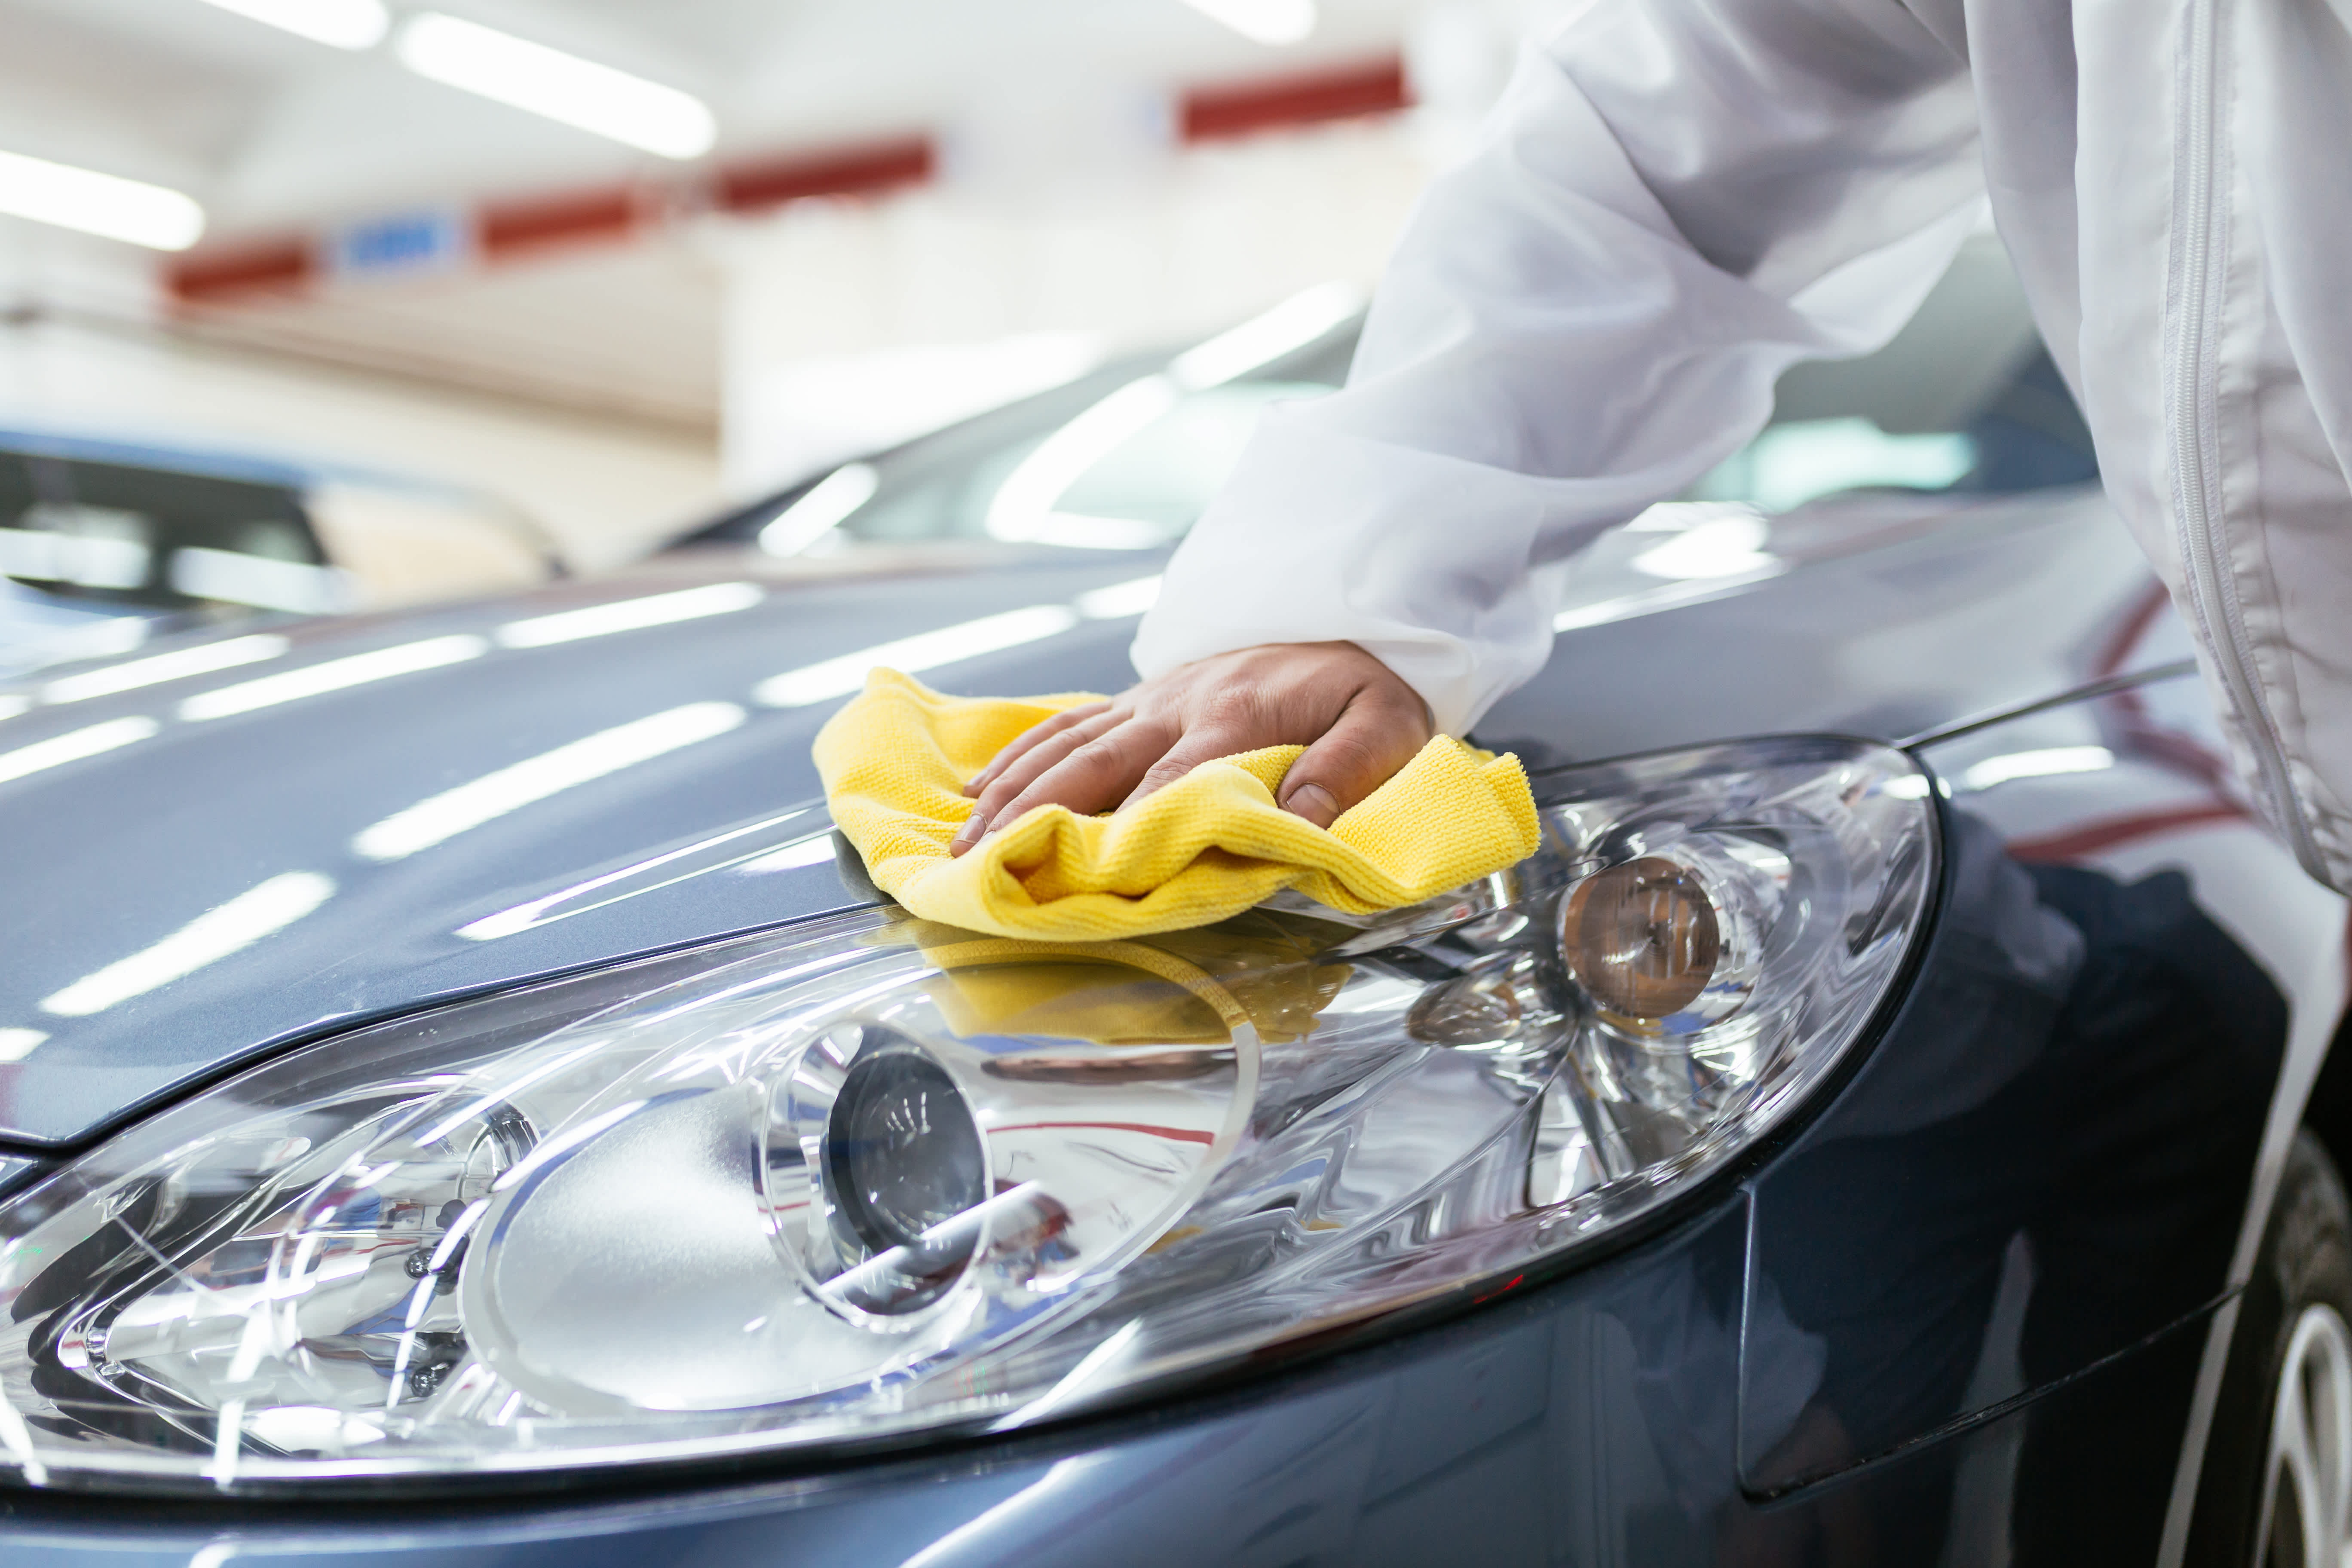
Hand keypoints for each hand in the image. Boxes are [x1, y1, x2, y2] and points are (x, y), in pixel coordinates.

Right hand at [950, 642, 1432, 855]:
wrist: (1359, 614)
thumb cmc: (1371, 684)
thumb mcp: (1387, 725)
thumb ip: (1347, 771)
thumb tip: (1297, 818)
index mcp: (1236, 716)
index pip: (1170, 781)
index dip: (1126, 829)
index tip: (1080, 872)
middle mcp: (1180, 704)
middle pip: (1093, 761)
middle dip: (1032, 811)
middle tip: (983, 859)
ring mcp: (1154, 698)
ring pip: (1067, 742)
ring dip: (1010, 788)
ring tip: (964, 834)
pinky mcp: (1145, 697)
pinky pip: (1071, 722)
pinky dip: (1022, 753)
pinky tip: (983, 783)